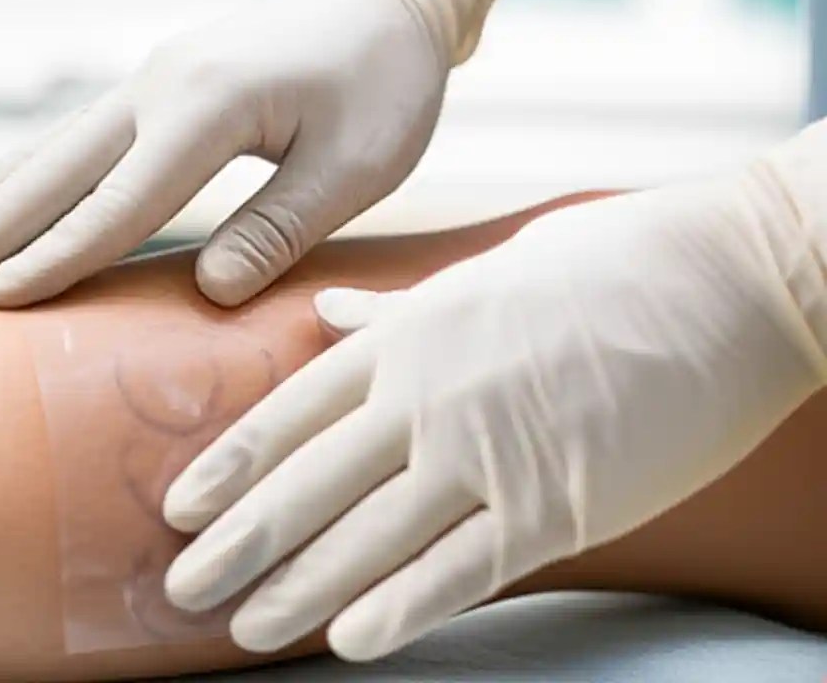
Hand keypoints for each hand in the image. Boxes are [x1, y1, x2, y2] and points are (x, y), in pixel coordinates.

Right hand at [0, 0, 450, 306]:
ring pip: (42, 153)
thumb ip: (281, 227)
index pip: (124, 199)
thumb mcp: (359, 165)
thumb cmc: (381, 87)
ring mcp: (144, 86)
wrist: (376, 4)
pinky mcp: (145, 95)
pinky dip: (9, 180)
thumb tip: (209, 291)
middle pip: (56, 173)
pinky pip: (63, 144)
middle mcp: (159, 89)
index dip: (61, 253)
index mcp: (211, 108)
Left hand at [161, 140, 826, 660]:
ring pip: (369, 535)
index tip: (180, 507)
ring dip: (299, 588)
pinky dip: (399, 607)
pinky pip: (460, 569)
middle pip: (308, 483)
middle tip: (181, 589)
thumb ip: (393, 308)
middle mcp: (428, 396)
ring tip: (243, 626)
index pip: (291, 413)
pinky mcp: (554, 504)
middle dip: (238, 542)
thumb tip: (327, 316)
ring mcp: (487, 452)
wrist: (726, 277)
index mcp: (408, 338)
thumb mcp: (482, 274)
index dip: (228, 467)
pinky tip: (347, 640)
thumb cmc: (605, 266)